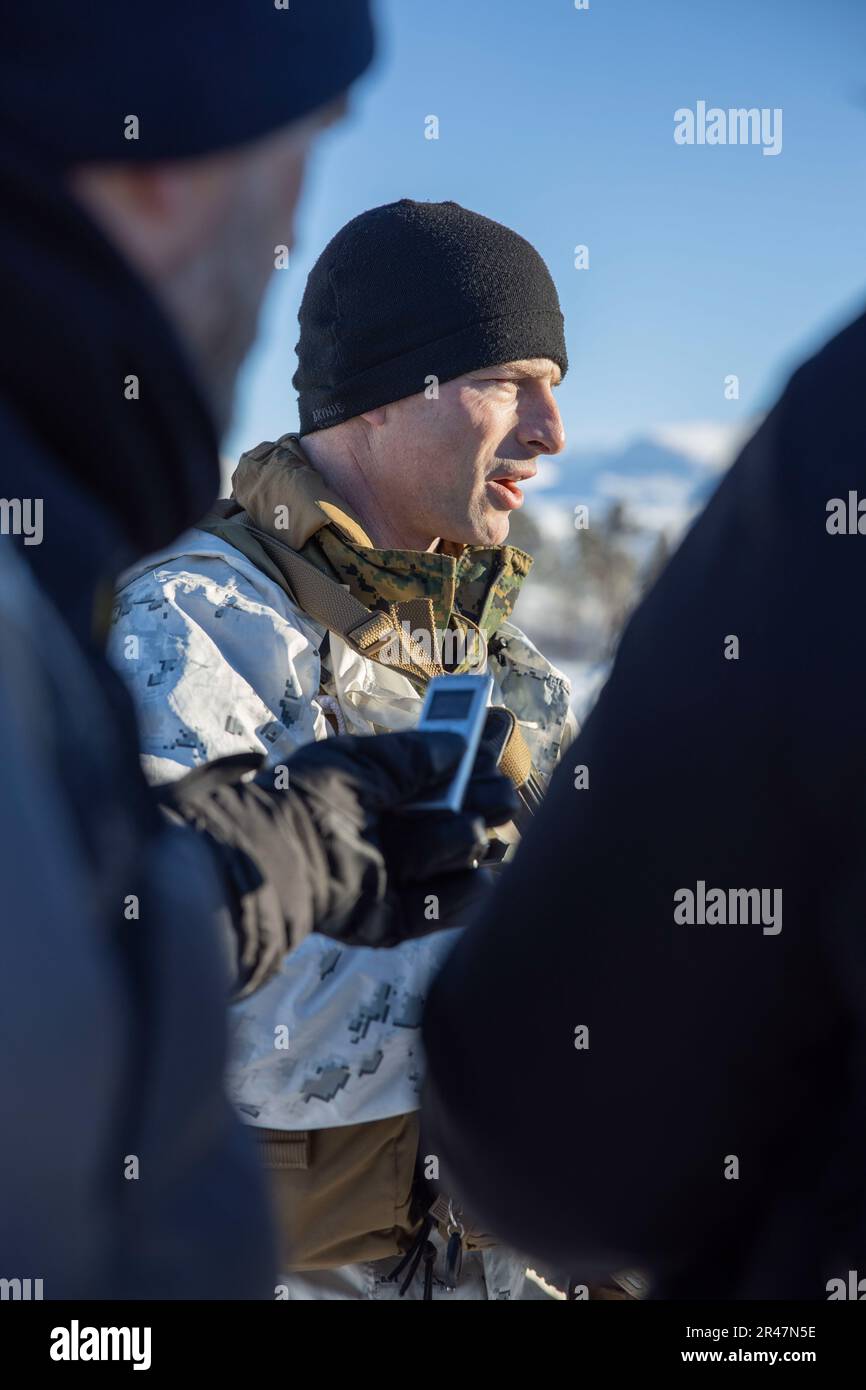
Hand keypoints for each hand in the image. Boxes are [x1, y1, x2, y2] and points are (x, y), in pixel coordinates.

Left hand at [157, 729, 517, 992]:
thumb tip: (457, 745)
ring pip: (449, 861)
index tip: (495, 740)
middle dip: (479, 803)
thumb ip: (412, 753)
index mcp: (372, 793)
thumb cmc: (309, 797)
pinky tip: (482, 877)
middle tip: (502, 794)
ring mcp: (387, 879)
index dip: (464, 761)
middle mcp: (383, 834)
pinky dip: (461, 898)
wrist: (277, 853)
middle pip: (450, 819)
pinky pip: (435, 911)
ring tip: (470, 831)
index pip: (430, 776)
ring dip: (464, 843)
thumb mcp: (361, 760)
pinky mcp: (386, 920)